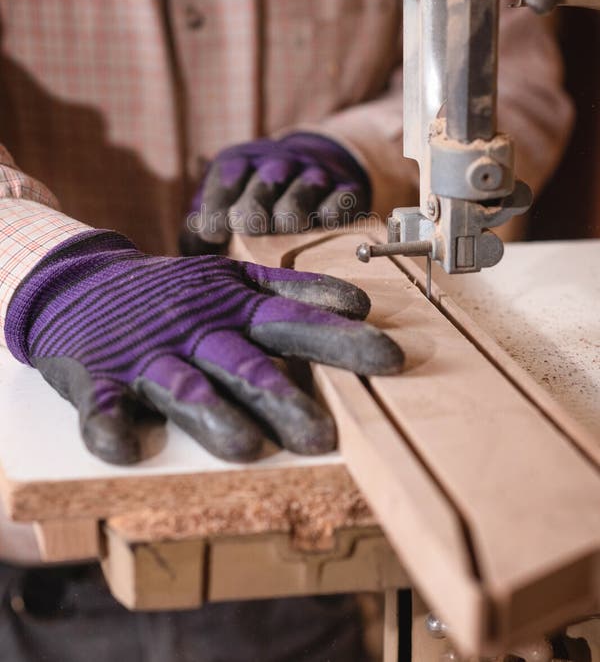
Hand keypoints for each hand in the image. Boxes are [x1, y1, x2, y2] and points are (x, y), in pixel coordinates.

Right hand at [5, 231, 402, 464]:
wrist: (81, 282)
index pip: (294, 323)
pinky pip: (103, 406)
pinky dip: (110, 426)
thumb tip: (358, 303)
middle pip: (243, 365)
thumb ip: (294, 293)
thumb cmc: (173, 292)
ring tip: (244, 447)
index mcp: (232, 310)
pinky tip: (126, 447)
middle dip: (283, 398)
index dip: (340, 340)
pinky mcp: (99, 377)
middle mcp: (197, 332)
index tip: (389, 359)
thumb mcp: (234, 281)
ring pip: (182, 387)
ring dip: (211, 414)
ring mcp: (147, 356)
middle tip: (322, 435)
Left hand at [180, 133, 370, 254]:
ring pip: (304, 189)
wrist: (314, 168)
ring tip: (286, 227)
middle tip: (251, 228)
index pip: (226, 178)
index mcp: (240, 163)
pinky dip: (332, 213)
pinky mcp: (345, 190)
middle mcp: (277, 163)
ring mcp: (313, 174)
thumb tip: (197, 244)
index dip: (218, 207)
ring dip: (292, 212)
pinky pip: (341, 199)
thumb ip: (198, 231)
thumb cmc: (253, 203)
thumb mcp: (221, 208)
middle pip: (265, 181)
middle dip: (255, 209)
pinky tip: (323, 224)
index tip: (214, 234)